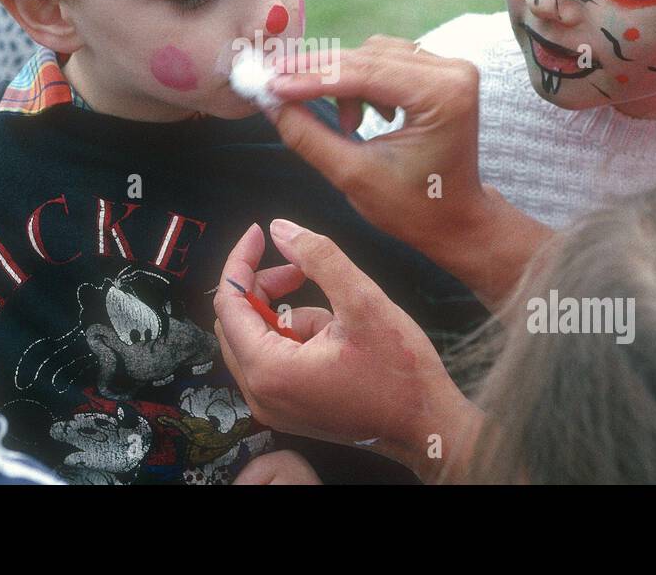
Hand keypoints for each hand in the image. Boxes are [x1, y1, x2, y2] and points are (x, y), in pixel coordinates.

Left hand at [212, 220, 479, 481]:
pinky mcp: (289, 410)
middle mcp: (260, 394)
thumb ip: (318, 258)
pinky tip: (334, 339)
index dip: (240, 261)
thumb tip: (279, 229)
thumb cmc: (399, 372)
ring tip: (333, 315)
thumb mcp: (362, 301)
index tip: (258, 233)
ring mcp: (273, 407)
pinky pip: (273, 360)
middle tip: (300, 271)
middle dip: (263, 286)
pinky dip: (294, 337)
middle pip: (236, 322)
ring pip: (256, 339)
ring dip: (284, 313)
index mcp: (269, 370)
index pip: (228, 303)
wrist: (427, 427)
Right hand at [265, 35, 550, 302]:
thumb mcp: (351, 175)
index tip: (270, 83)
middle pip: (368, 56)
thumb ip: (307, 135)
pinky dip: (360, 81)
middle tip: (274, 82)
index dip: (312, 77)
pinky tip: (358, 117)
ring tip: (342, 126)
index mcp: (443, 95)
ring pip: (372, 54)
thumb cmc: (413, 207)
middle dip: (318, 72)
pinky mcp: (438, 72)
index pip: (365, 73)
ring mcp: (448, 68)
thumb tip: (269, 101)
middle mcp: (452, 71)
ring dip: (341, 80)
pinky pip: (385, 60)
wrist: (455, 220)